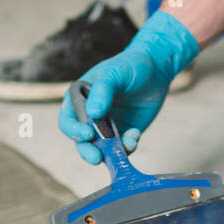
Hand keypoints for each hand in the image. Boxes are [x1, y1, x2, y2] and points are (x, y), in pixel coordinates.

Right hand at [59, 10, 198, 164]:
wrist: (156, 69)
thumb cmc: (130, 65)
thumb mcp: (114, 73)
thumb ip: (102, 91)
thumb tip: (92, 114)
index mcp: (79, 99)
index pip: (67, 120)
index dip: (74, 130)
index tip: (88, 133)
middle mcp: (89, 116)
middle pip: (81, 141)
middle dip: (88, 151)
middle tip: (97, 158)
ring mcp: (106, 127)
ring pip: (101, 149)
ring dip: (111, 152)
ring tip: (127, 144)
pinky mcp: (123, 133)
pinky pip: (122, 148)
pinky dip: (128, 146)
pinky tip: (135, 135)